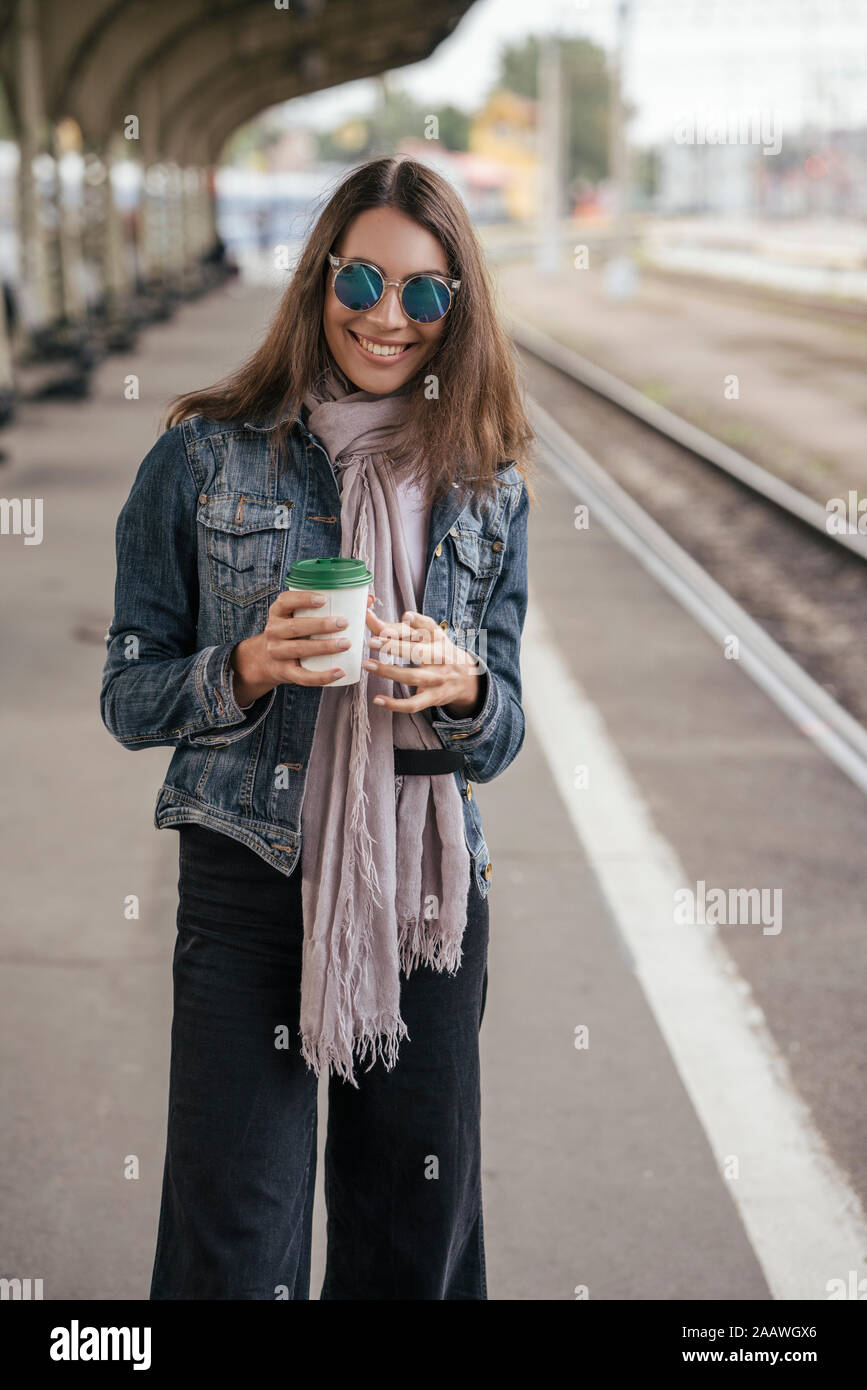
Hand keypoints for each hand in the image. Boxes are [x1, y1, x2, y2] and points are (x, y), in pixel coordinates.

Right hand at [230, 588, 356, 701]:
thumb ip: (332, 606)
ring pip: (299, 649)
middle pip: (294, 627)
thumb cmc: (296, 632)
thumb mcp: (302, 616)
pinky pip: (303, 676)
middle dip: (320, 625)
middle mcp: (274, 631)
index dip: (303, 599)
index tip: (324, 599)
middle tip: (343, 623)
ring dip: (324, 647)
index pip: (285, 601)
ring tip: (346, 644)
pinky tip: (339, 672)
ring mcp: (277, 653)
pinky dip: (322, 676)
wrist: (268, 660)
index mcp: (278, 613)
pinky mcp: (285, 672)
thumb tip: (369, 599)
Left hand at [361, 606, 483, 716]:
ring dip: (389, 671)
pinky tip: (377, 699)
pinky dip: (395, 704)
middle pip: (417, 652)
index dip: (400, 629)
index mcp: (438, 641)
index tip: (379, 625)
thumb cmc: (442, 653)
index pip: (420, 632)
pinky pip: (413, 704)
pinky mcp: (432, 698)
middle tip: (372, 642)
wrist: (467, 681)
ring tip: (368, 665)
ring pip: (412, 677)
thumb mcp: (434, 636)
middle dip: (393, 647)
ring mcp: (436, 680)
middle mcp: (439, 660)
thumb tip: (404, 615)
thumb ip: (414, 625)